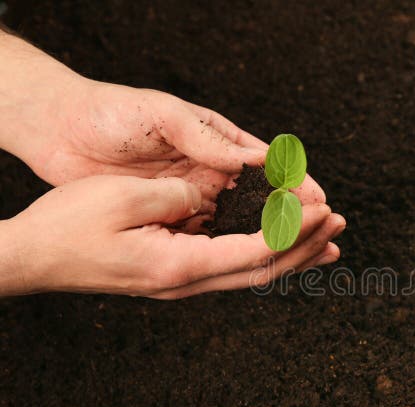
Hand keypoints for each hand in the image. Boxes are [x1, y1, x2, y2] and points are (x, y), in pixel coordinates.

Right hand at [0, 176, 343, 298]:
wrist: (32, 259)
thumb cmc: (67, 228)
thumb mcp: (122, 197)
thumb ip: (177, 196)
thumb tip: (210, 196)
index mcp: (179, 264)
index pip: (255, 251)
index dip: (295, 232)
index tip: (325, 212)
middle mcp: (187, 282)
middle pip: (263, 270)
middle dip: (307, 248)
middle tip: (342, 226)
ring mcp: (182, 283)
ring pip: (252, 274)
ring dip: (293, 257)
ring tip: (330, 244)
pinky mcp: (175, 275)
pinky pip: (233, 267)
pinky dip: (265, 256)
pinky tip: (281, 250)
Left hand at [25, 80, 324, 229]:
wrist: (60, 129)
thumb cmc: (113, 113)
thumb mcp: (166, 116)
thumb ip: (209, 140)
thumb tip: (257, 161)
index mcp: (217, 146)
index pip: (269, 169)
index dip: (297, 186)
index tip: (321, 202)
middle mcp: (211, 175)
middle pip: (264, 201)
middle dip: (297, 217)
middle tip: (328, 229)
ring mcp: (192, 198)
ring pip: (242, 223)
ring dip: (274, 237)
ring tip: (308, 250)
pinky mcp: (170, 218)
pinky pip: (209, 238)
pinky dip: (234, 248)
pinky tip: (256, 260)